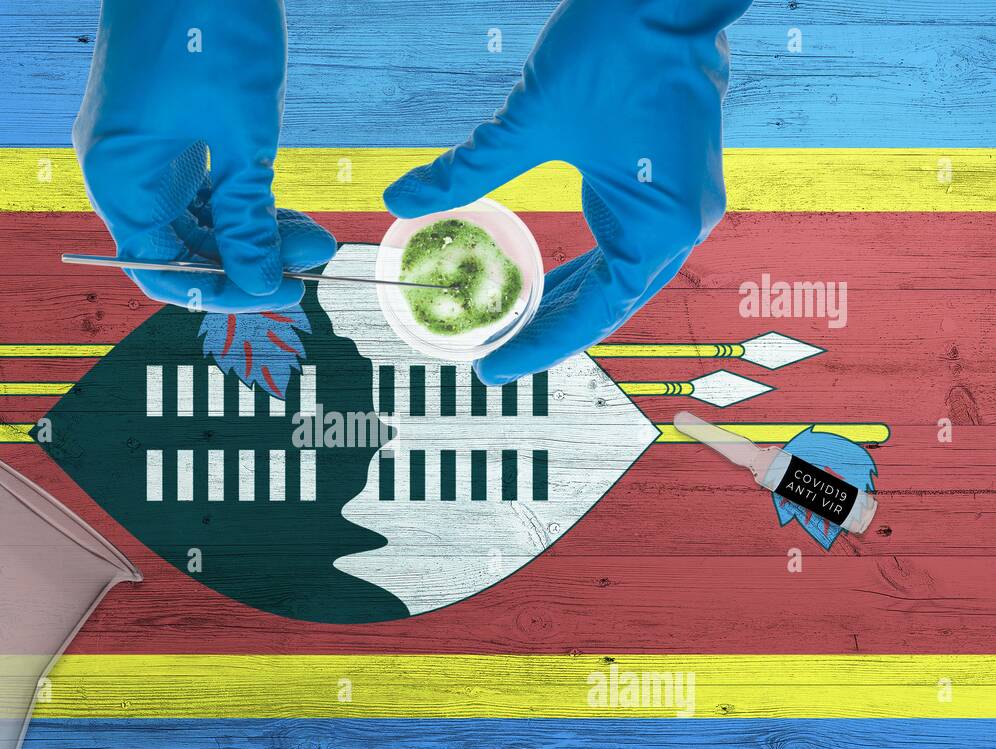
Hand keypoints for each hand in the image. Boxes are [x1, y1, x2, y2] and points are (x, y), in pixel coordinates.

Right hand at [74, 0, 335, 311]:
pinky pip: (194, 184)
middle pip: (180, 248)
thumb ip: (248, 218)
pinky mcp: (158, 126)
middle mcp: (118, 169)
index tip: (282, 293)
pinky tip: (282, 207)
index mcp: (120, 179)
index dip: (222, 293)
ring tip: (311, 235)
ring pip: (192, 217)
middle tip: (313, 260)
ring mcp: (137, 147)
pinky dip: (236, 199)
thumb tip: (261, 284)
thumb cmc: (210, 25)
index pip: (162, 271)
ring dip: (248, 231)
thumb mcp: (242, 135)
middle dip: (248, 259)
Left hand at [384, 0, 752, 384]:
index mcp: (657, 226)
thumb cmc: (611, 47)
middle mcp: (679, 227)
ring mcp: (681, 206)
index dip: (539, 345)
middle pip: (608, 304)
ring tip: (511, 326)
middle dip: (548, 330)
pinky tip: (545, 280)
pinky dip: (586, 267)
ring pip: (618, 278)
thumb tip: (399, 199)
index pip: (594, 313)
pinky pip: (626, 246)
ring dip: (566, 301)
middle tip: (491, 356)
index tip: (491, 369)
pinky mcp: (670, 184)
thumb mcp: (528, 120)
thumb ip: (467, 169)